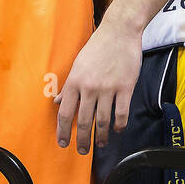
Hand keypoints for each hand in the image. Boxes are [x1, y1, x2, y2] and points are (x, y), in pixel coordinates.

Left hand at [54, 19, 142, 154]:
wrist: (120, 32)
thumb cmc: (97, 47)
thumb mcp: (77, 65)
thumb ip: (69, 86)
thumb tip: (58, 101)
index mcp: (74, 82)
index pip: (65, 113)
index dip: (63, 131)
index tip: (63, 143)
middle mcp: (89, 87)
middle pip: (84, 121)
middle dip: (82, 140)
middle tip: (82, 151)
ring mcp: (108, 88)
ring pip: (103, 120)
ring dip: (102, 136)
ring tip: (102, 144)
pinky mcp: (125, 87)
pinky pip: (122, 112)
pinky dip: (120, 125)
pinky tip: (119, 129)